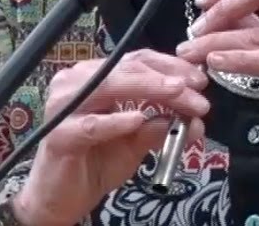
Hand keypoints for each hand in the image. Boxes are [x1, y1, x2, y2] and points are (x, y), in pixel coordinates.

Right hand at [10, 50, 208, 225]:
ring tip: (176, 95)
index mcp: (95, 78)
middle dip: (167, 79)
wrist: (60, 198)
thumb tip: (196, 119)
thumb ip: (161, 127)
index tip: (198, 80)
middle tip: (196, 92)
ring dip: (149, 90)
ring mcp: (64, 107)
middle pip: (128, 69)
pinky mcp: (59, 134)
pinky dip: (115, 121)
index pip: (136, 60)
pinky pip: (91, 124)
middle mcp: (77, 83)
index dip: (169, 66)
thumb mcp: (136, 143)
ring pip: (110, 87)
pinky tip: (137, 120)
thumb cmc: (94, 163)